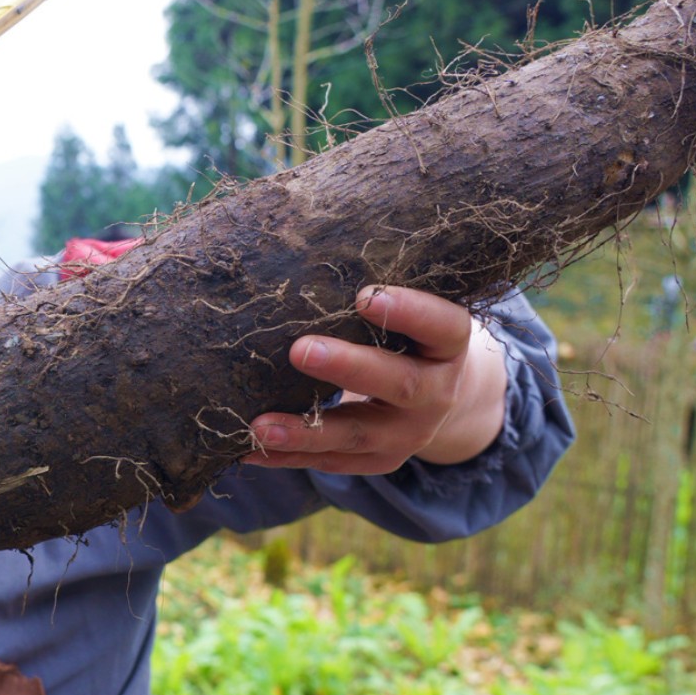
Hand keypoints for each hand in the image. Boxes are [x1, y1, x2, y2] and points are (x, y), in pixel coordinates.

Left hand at [242, 286, 507, 474]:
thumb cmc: (407, 333)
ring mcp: (408, 433)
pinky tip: (246, 450)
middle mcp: (437, 393)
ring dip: (306, 431)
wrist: (441, 397)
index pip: (443, 326)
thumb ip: (374, 289)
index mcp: (449, 345)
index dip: (410, 311)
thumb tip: (302, 230)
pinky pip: (331, 464)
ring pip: (358, 435)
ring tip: (259, 426)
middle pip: (400, 383)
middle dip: (349, 367)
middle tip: (300, 350)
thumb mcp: (409, 310)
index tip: (364, 294)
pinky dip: (288, 458)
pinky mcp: (379, 461)